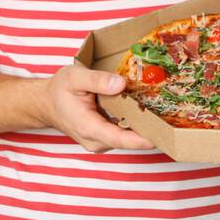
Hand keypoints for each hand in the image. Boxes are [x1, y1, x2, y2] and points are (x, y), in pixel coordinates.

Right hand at [39, 65, 155, 152]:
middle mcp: (96, 141)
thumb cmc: (59, 90)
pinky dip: (137, 124)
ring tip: (166, 111)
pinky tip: (150, 111)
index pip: (119, 138)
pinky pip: (125, 134)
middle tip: (173, 116)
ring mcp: (101, 142)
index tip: (162, 134)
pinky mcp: (105, 138)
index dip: (142, 139)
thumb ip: (97, 80)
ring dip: (145, 126)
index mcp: (88, 127)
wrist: (46, 103)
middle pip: (129, 140)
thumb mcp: (75, 77)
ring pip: (128, 138)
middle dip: (150, 129)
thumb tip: (121, 84)